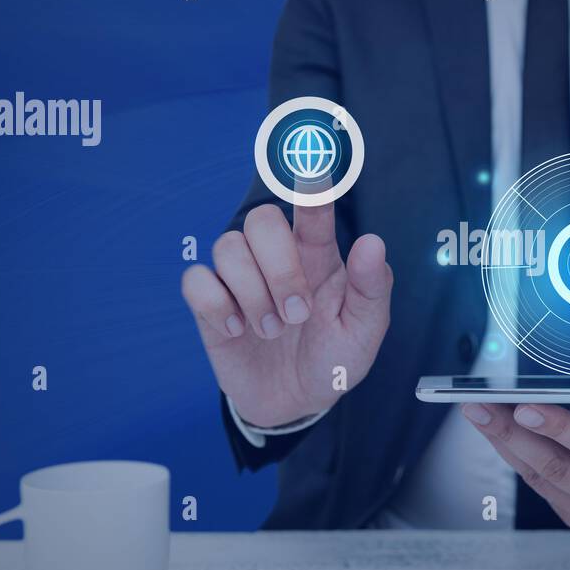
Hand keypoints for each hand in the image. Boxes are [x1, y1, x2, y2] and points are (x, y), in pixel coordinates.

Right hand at [181, 200, 391, 426]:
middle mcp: (277, 258)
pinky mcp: (211, 303)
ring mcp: (240, 278)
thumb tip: (372, 243)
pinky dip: (217, 307)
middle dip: (279, 268)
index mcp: (318, 256)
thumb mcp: (364, 332)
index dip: (309, 187)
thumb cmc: (334, 357)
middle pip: (261, 221)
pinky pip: (196, 280)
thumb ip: (371, 289)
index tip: (312, 166)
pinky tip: (238, 331)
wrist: (296, 402)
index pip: (312, 211)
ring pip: (227, 247)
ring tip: (272, 331)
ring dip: (252, 294)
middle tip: (298, 314)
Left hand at [462, 402, 569, 533]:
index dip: (562, 429)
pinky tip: (489, 424)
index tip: (525, 407)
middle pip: (557, 466)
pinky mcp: (569, 511)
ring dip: (502, 440)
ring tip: (474, 409)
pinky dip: (509, 450)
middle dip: (515, 434)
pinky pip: (533, 479)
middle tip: (481, 405)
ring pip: (537, 474)